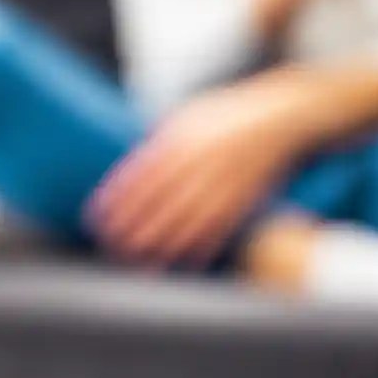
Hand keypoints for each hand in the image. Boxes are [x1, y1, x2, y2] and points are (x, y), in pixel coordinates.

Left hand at [85, 80, 310, 266]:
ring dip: (159, 246)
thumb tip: (130, 168)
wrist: (281, 116)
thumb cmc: (228, 115)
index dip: (115, 201)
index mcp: (180, 139)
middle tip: (111, 247)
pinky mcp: (243, 199)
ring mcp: (222, 183)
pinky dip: (198, 248)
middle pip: (157, 204)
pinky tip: (181, 261)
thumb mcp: (188, 116)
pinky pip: (217, 229)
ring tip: (138, 263)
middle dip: (131, 229)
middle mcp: (199, 162)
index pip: (139, 175)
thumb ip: (160, 141)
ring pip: (185, 222)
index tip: (95, 218)